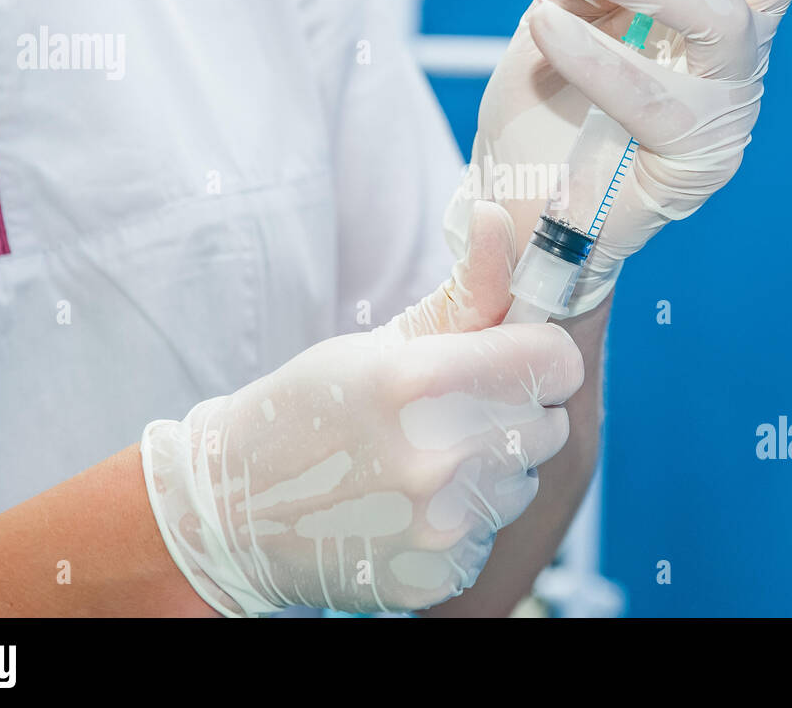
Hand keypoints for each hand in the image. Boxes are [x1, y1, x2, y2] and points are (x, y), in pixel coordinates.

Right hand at [141, 203, 584, 614]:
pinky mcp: (439, 572)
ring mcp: (439, 523)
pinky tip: (412, 504)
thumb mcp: (386, 340)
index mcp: (422, 380)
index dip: (536, 353)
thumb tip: (502, 219)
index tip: (512, 356)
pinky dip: (465, 516)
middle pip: (548, 421)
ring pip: (524, 478)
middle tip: (453, 410)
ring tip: (426, 458)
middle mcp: (438, 456)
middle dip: (513, 409)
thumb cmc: (313, 407)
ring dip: (492, 466)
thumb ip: (467, 287)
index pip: (556, 361)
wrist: (236, 510)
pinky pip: (493, 528)